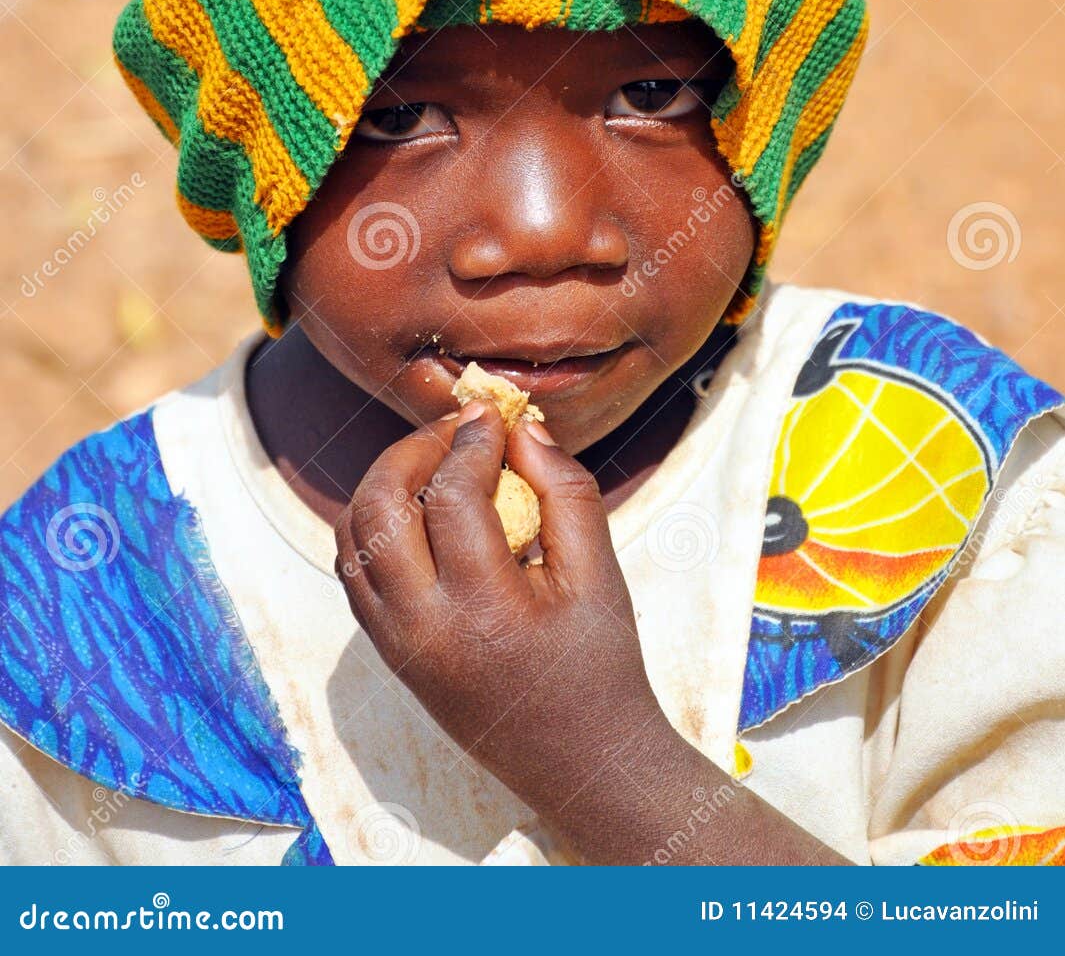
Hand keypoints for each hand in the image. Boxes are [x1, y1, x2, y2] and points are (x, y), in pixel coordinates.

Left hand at [333, 400, 667, 829]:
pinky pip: (356, 573)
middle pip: (377, 509)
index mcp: (483, 612)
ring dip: (385, 486)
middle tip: (454, 432)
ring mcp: (396, 647)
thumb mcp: (598, 575)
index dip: (469, 441)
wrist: (581, 762)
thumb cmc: (599, 665)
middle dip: (410, 452)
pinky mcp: (388, 655)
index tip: (491, 415)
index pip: (451, 498)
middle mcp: (422, 631)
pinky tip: (423, 509)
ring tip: (436, 464)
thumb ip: (564, 492)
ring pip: (352, 539)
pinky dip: (376, 527)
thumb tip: (522, 428)